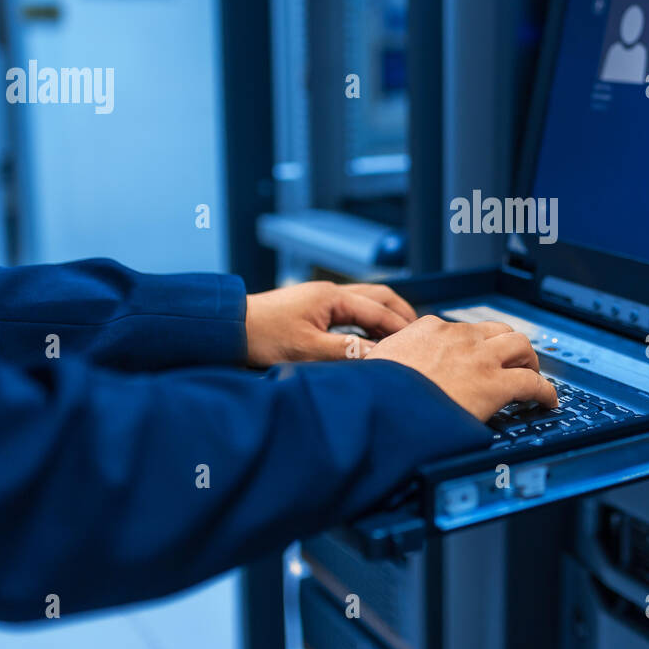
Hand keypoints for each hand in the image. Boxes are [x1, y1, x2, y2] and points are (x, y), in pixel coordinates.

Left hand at [244, 281, 416, 366]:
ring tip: (398, 335)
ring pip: (364, 300)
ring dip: (384, 315)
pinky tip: (367, 338)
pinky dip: (366, 320)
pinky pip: (349, 310)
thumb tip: (380, 355)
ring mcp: (320, 299)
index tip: (419, 340)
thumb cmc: (264, 336)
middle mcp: (330, 293)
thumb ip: (346, 352)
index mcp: (333, 298)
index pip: (378, 311)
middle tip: (417, 331)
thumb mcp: (308, 349)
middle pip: (378, 296)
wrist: (228, 328)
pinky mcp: (311, 308)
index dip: (400, 327)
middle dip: (400, 312)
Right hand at [363, 315, 557, 421]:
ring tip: (531, 374)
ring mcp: (480, 358)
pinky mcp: (495, 383)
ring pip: (520, 345)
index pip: (460, 329)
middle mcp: (458, 336)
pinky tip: (548, 400)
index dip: (473, 344)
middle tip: (511, 362)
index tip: (474, 356)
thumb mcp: (376, 363)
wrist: (383, 405)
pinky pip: (532, 383)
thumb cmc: (375, 390)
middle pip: (497, 330)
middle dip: (507, 345)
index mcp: (428, 328)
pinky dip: (545, 391)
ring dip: (528, 360)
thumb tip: (382, 370)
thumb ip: (389, 360)